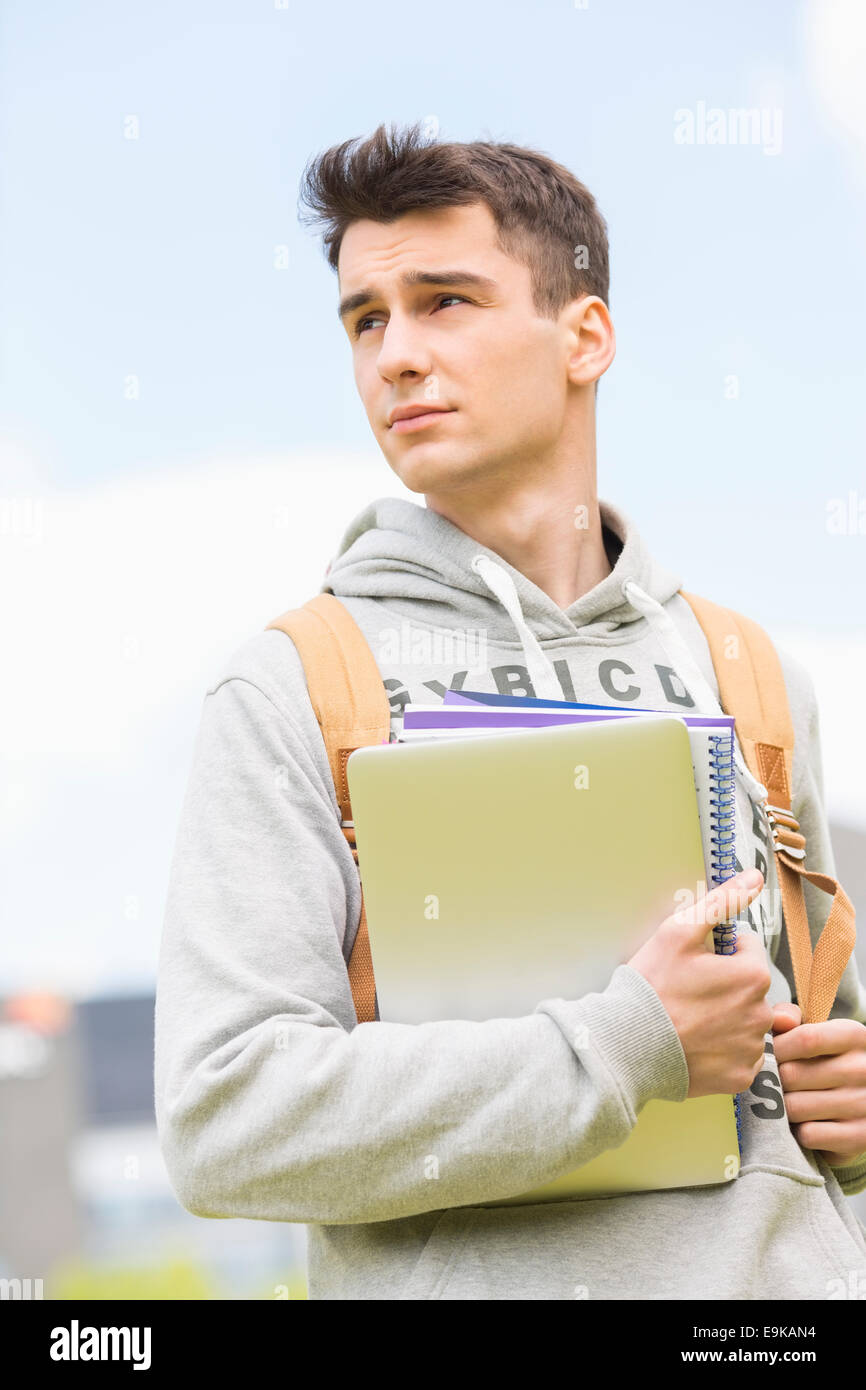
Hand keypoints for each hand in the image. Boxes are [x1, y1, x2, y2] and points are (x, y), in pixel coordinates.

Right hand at [627, 870, 772, 1098]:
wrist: (626, 1045)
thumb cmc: (650, 986)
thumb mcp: (678, 932)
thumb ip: (721, 901)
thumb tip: (754, 878)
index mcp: (752, 975)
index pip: (747, 949)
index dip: (719, 951)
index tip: (694, 964)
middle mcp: (762, 1013)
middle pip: (749, 988)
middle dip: (727, 985)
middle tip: (688, 993)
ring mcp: (752, 1048)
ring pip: (746, 1022)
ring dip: (727, 1017)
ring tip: (690, 1020)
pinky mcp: (741, 1077)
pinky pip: (741, 1056)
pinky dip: (724, 1050)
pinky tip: (697, 1044)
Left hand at [772, 1003, 865, 1167]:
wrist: (862, 1098)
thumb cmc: (828, 1059)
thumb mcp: (817, 1030)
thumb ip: (790, 1016)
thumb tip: (780, 1021)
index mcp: (854, 1036)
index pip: (805, 1039)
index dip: (777, 1048)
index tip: (766, 1055)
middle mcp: (864, 1069)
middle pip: (792, 1075)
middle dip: (773, 1080)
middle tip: (772, 1082)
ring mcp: (864, 1104)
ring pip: (795, 1107)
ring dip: (782, 1108)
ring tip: (787, 1101)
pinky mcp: (860, 1136)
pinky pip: (808, 1134)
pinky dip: (798, 1131)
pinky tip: (805, 1121)